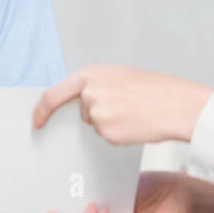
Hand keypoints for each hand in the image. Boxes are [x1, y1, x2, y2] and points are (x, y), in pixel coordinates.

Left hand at [31, 64, 213, 144]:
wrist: (177, 104)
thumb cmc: (155, 89)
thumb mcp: (120, 76)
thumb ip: (97, 86)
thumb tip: (83, 103)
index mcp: (90, 75)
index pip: (53, 95)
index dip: (42, 111)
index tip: (36, 121)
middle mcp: (89, 94)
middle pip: (82, 112)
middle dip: (98, 113)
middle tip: (123, 109)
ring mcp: (98, 115)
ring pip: (97, 125)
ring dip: (112, 122)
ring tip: (135, 112)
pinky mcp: (108, 133)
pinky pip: (108, 137)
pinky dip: (120, 133)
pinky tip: (136, 124)